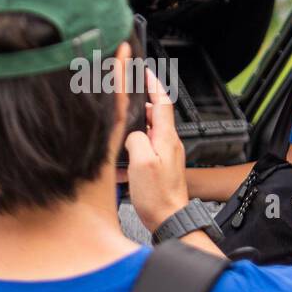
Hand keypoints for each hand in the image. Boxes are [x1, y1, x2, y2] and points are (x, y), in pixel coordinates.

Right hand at [124, 68, 189, 232]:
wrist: (170, 220)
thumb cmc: (158, 196)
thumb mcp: (141, 162)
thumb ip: (135, 139)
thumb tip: (132, 132)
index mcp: (166, 138)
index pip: (162, 102)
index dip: (153, 84)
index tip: (145, 72)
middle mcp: (169, 144)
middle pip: (155, 115)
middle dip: (141, 104)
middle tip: (127, 95)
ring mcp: (167, 156)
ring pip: (149, 133)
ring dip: (135, 128)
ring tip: (121, 126)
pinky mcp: (162, 167)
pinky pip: (147, 150)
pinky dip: (134, 148)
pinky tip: (123, 160)